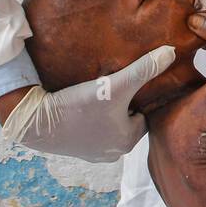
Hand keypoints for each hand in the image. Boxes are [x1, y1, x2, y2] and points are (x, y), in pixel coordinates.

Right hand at [0, 45, 175, 161]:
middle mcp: (112, 153)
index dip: (136, 98)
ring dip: (105, 111)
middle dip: (121, 105)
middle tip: (110, 87)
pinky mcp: (74, 149)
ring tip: (96, 94)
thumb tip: (171, 53)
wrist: (34, 121)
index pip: (143, 115)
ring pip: (108, 125)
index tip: (125, 85)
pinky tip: (80, 105)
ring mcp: (92, 153)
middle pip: (126, 120)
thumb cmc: (78, 106)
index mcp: (127, 142)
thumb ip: (143, 69)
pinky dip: (88, 119)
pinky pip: (90, 130)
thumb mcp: (115, 85)